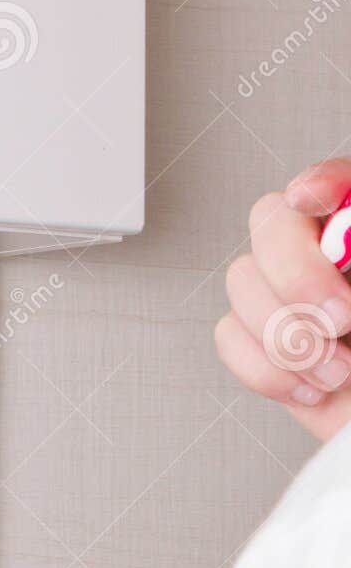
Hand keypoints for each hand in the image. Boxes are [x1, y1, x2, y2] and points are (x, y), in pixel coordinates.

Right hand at [218, 159, 350, 442]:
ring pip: (241, 282)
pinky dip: (267, 370)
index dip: (320, 182)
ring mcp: (288, 298)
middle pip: (271, 222)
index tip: (314, 201)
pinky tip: (312, 385)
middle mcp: (325, 255)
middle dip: (296, 275)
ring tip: (339, 369)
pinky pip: (228, 338)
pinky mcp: (262, 344)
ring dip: (287, 336)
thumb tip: (347, 233)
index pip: (336, 182)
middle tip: (339, 317)